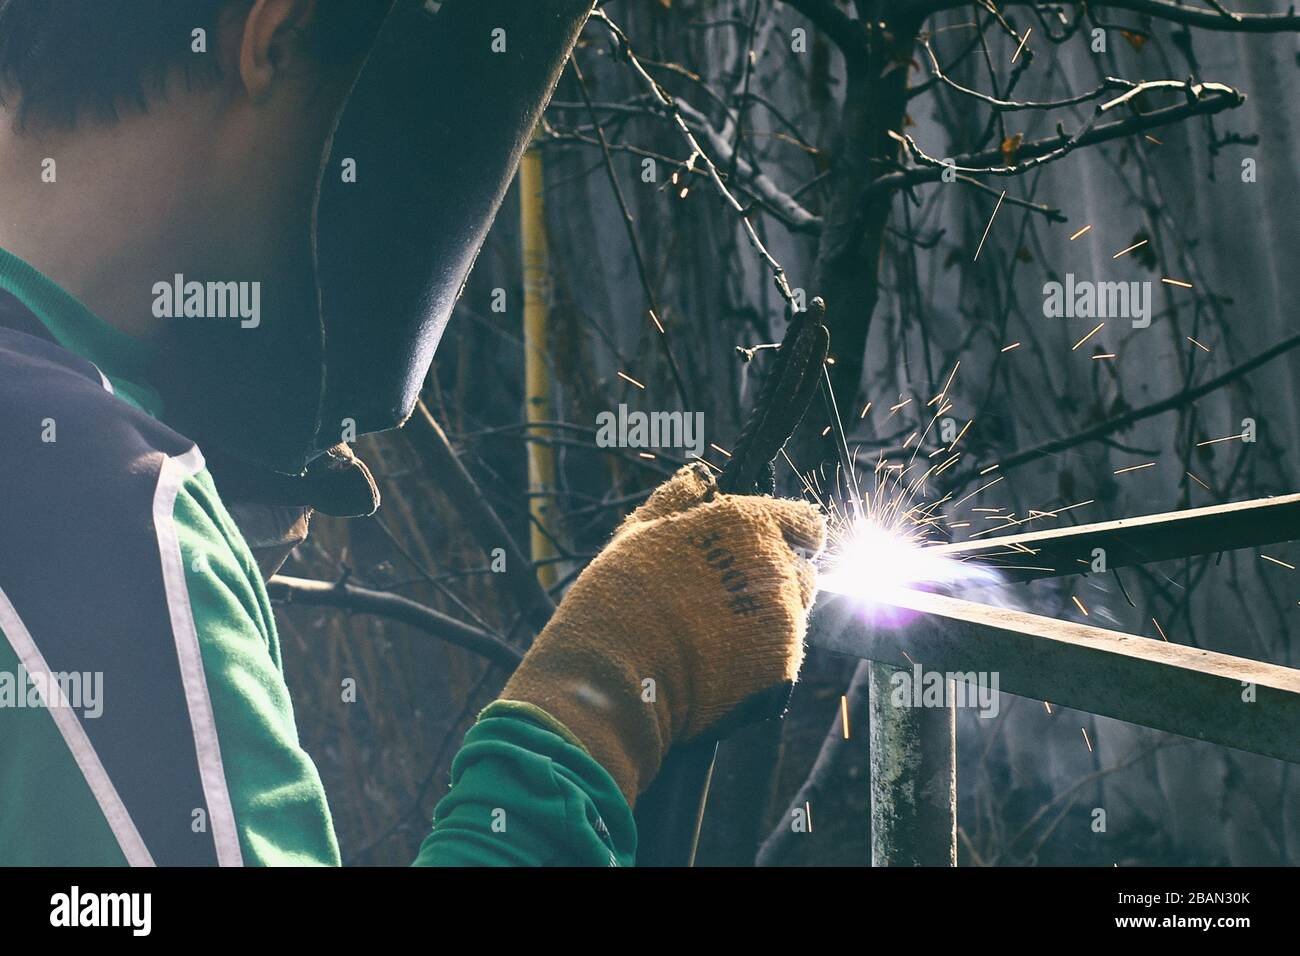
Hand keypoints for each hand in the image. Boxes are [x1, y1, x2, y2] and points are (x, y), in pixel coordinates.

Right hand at [497, 464, 825, 803]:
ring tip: (717, 631)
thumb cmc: (619, 598)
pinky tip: (718, 661)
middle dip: (774, 578)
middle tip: (727, 596)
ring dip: (769, 616)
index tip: (770, 546)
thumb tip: (699, 478)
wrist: (617, 676)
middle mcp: (775, 564)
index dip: (790, 533)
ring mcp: (784, 617)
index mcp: (746, 524)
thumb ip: (677, 499)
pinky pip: (782, 654)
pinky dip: (760, 656)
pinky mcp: (783, 663)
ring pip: (793, 611)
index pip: (805, 521)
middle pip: (799, 568)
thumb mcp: (638, 532)